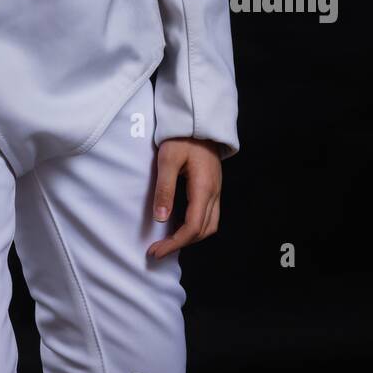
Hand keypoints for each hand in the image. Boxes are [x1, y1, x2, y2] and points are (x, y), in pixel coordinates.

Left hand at [147, 137, 221, 260]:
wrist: (199, 121)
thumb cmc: (182, 137)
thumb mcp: (168, 159)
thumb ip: (165, 188)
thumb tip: (161, 219)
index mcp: (204, 188)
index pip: (192, 227)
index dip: (174, 243)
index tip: (155, 251)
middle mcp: (214, 193)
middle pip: (203, 231)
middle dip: (181, 244)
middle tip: (157, 250)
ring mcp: (216, 191)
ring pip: (209, 225)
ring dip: (190, 238)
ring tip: (168, 242)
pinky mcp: (213, 187)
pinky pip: (208, 215)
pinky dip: (195, 227)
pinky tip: (179, 225)